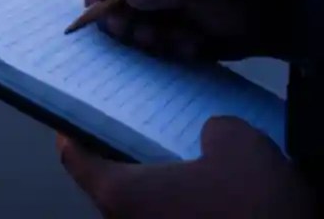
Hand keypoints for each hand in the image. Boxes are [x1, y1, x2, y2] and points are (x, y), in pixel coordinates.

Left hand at [58, 116, 312, 218]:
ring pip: (145, 208)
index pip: (75, 158)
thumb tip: (211, 138)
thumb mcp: (238, 142)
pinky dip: (185, 205)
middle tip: (146, 124)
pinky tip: (218, 188)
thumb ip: (214, 129)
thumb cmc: (251, 208)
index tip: (72, 114)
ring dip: (163, 184)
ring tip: (194, 154)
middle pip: (112, 184)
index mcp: (122, 194)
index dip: (71, 131)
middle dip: (128, 154)